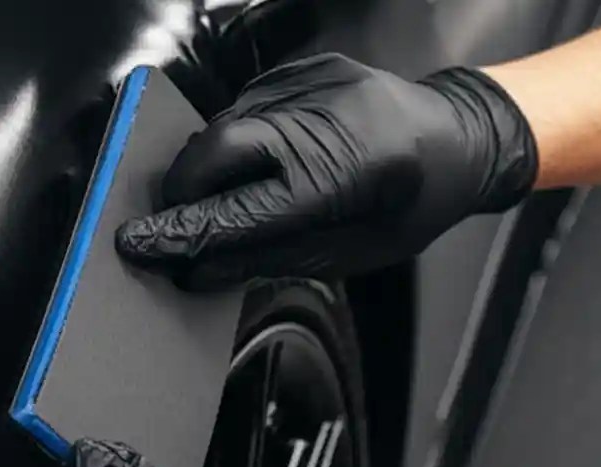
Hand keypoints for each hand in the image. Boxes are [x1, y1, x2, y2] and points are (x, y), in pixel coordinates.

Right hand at [116, 53, 537, 288]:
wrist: (461, 139)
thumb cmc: (411, 207)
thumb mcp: (347, 253)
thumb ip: (267, 256)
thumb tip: (195, 266)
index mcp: (351, 176)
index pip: (244, 208)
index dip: (184, 230)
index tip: (139, 243)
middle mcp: (332, 118)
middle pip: (221, 146)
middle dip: (186, 189)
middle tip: (176, 221)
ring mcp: (318, 83)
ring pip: (225, 123)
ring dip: (210, 165)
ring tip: (227, 195)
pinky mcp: (306, 67)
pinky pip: (245, 104)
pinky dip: (236, 139)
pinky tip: (258, 160)